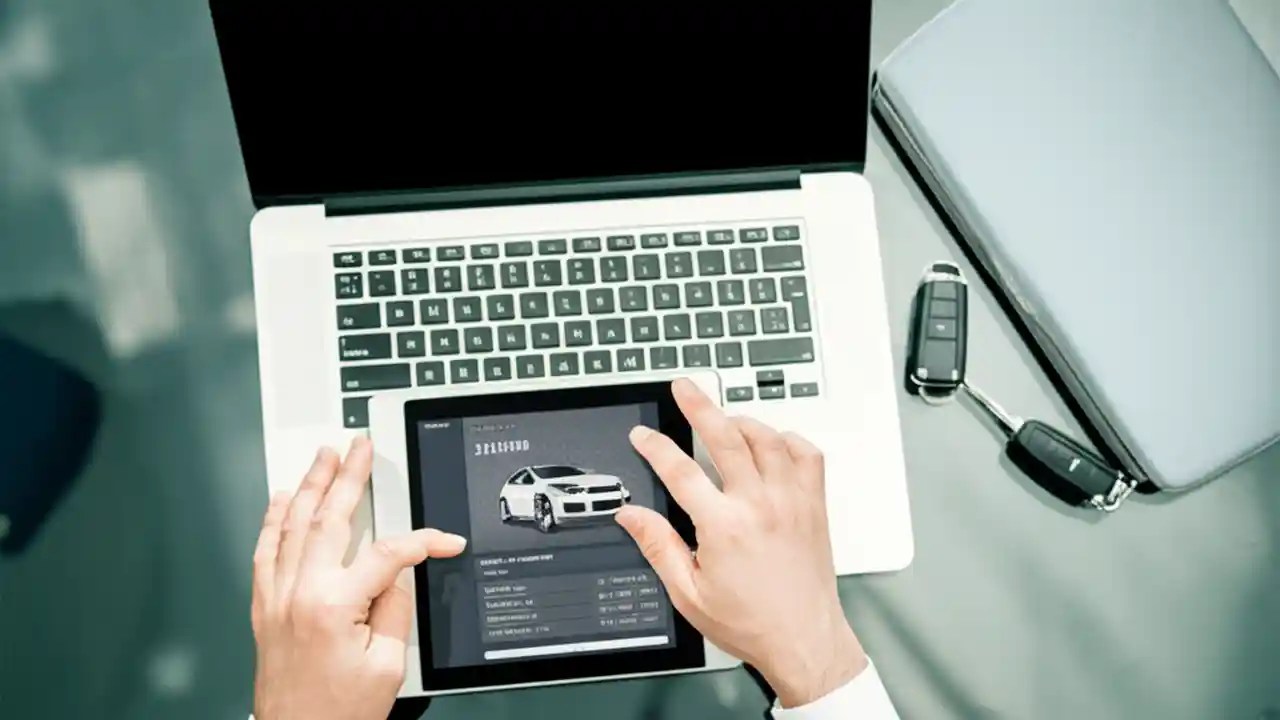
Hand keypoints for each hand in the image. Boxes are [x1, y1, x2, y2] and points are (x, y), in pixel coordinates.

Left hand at [251, 437, 466, 719]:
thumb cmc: (337, 713)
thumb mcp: (388, 667)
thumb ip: (394, 611)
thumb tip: (395, 576)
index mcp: (336, 607)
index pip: (388, 555)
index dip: (423, 541)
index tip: (445, 541)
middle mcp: (301, 595)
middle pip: (329, 519)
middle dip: (349, 477)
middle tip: (360, 448)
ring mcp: (278, 598)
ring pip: (293, 526)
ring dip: (311, 485)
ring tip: (325, 457)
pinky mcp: (265, 608)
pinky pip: (265, 551)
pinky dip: (273, 520)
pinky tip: (282, 499)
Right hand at [616, 379, 867, 708]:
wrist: (804, 640)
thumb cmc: (752, 623)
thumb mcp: (689, 594)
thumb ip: (658, 546)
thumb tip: (631, 516)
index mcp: (724, 528)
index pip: (680, 470)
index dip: (656, 447)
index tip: (643, 436)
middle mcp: (760, 506)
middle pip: (725, 436)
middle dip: (699, 405)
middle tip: (684, 387)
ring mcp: (791, 501)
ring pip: (767, 438)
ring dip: (742, 421)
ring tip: (723, 418)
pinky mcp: (814, 505)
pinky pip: (807, 454)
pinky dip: (788, 440)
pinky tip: (772, 442)